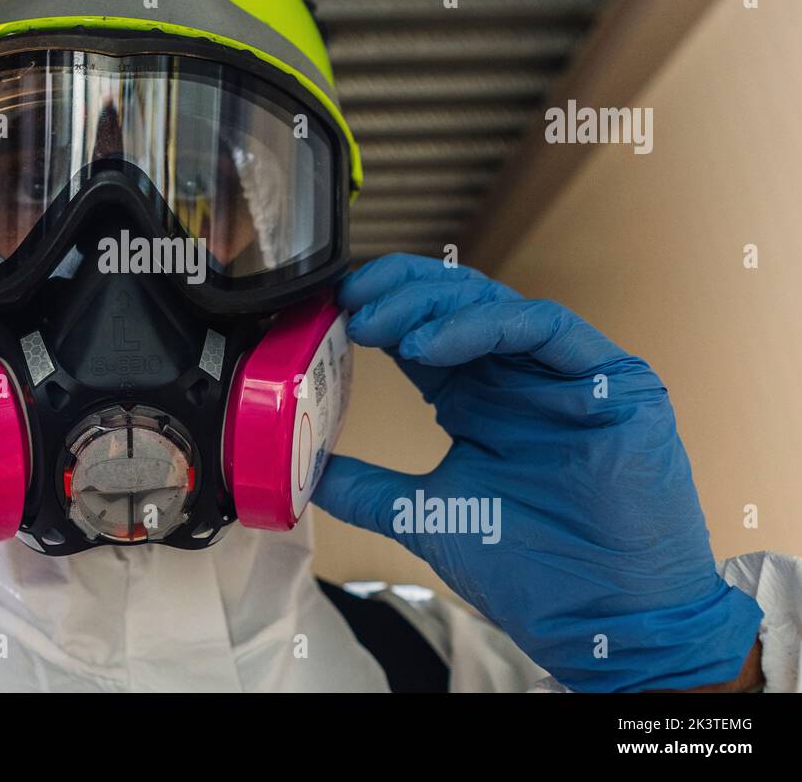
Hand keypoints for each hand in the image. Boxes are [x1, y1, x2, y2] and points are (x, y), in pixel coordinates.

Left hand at [313, 254, 761, 691]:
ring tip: (375, 323)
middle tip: (348, 301)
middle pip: (455, 304)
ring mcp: (568, 374)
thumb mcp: (424, 515)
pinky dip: (481, 325)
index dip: (378, 314)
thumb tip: (301, 470)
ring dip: (428, 305)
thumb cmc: (531, 570)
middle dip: (397, 293)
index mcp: (479, 400)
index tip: (328, 313)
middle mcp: (520, 378)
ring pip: (493, 304)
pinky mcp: (614, 379)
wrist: (607, 622)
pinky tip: (427, 346)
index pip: (424, 332)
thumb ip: (365, 488)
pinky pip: (543, 327)